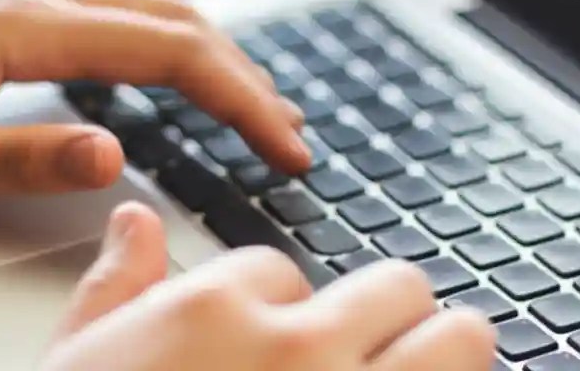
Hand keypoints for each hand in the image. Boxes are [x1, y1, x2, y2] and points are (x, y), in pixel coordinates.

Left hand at [0, 0, 308, 202]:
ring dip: (210, 44)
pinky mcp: (6, 14)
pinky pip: (111, 2)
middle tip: (288, 133)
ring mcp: (22, 0)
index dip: (242, 99)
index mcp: (28, 29)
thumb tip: (119, 158)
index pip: (170, 54)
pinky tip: (159, 57)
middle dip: (245, 75)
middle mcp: (36, 1)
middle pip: (176, 20)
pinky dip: (162, 27)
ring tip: (246, 94)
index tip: (287, 145)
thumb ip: (23, 158)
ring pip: (149, 2)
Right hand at [42, 203, 495, 370]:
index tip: (256, 360)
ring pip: (464, 338)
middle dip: (380, 321)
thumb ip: (115, 291)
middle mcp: (302, 352)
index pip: (282, 271)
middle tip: (357, 367)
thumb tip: (136, 223)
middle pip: (398, 286)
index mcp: (216, 313)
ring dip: (443, 359)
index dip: (272, 317)